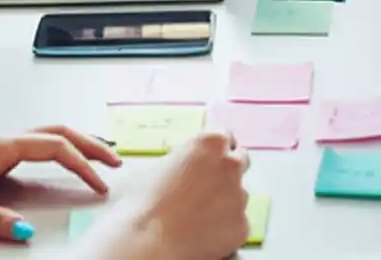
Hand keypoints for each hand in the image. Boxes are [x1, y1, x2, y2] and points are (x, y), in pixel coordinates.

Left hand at [0, 126, 120, 242]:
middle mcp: (3, 139)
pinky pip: (35, 144)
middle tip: (115, 161)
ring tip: (99, 156)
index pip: (55, 148)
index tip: (99, 183)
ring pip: (47, 134)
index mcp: (1, 146)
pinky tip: (62, 161)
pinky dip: (58, 149)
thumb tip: (26, 233)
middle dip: (90, 144)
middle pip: (59, 131)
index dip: (82, 164)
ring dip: (76, 142)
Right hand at [88, 132, 248, 259]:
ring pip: (238, 194)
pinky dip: (224, 227)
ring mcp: (239, 197)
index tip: (209, 157)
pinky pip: (236, 223)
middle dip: (227, 170)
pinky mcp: (242, 226)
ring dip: (224, 200)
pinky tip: (202, 233)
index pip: (224, 135)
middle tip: (207, 184)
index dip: (215, 148)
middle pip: (239, 160)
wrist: (145, 246)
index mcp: (208, 143)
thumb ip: (172, 164)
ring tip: (197, 215)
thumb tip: (171, 171)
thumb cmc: (138, 207)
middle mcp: (230, 166)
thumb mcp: (148, 170)